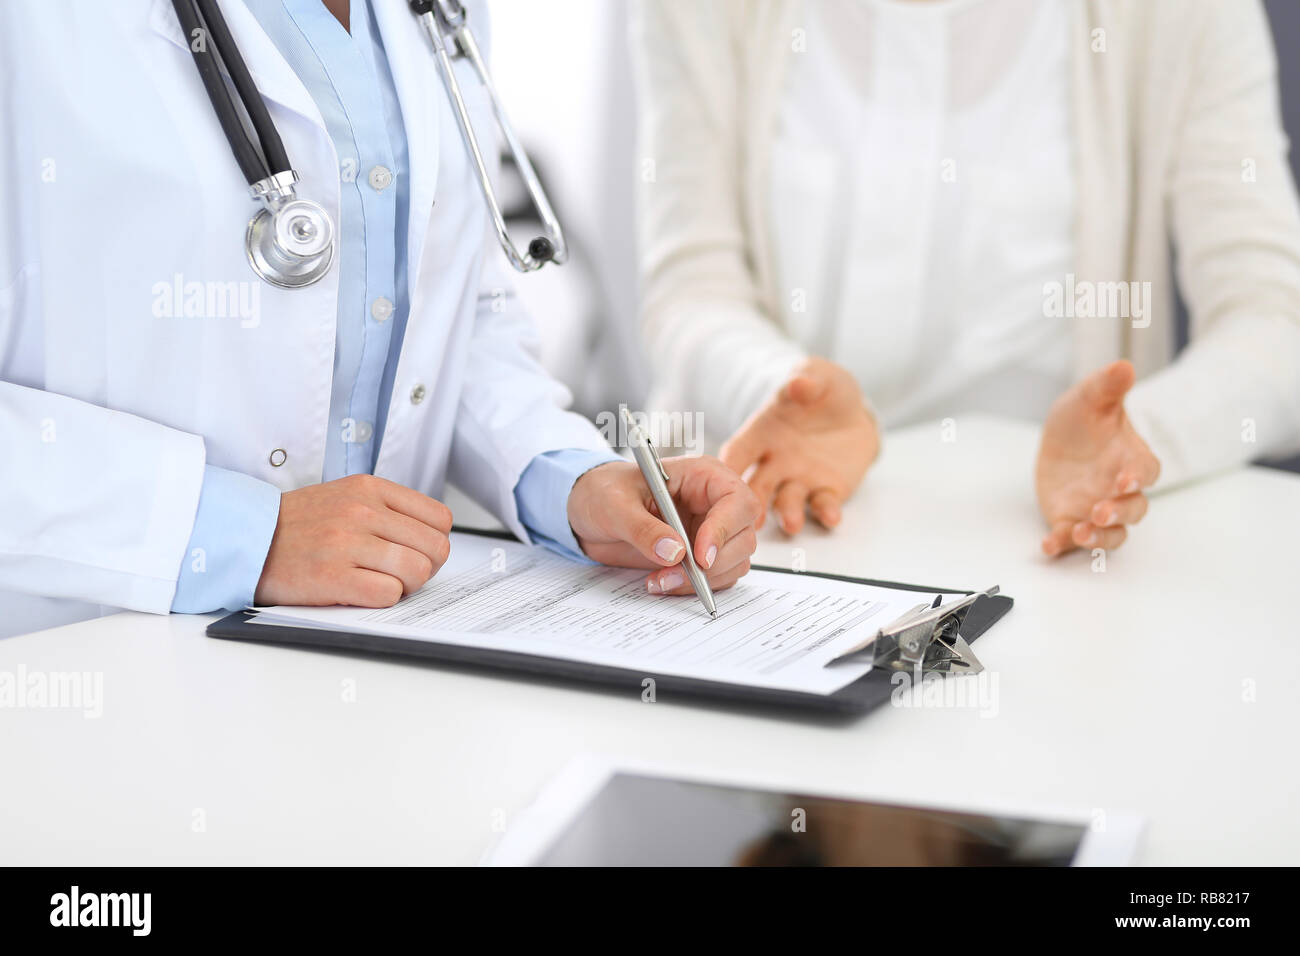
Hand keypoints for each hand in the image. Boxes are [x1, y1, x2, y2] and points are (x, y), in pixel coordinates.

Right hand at [254, 474, 452, 606]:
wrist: (248, 540)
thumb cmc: (300, 525)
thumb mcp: (347, 496)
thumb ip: (388, 510)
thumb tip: (432, 540)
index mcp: (370, 488)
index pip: (440, 519)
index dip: (432, 542)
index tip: (414, 551)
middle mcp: (362, 511)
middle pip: (435, 548)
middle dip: (425, 567)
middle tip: (399, 573)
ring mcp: (347, 543)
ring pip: (417, 571)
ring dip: (406, 586)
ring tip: (380, 582)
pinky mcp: (332, 576)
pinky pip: (389, 594)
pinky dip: (383, 599)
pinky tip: (362, 592)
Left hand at [567, 457, 761, 595]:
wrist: (589, 511)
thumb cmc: (603, 492)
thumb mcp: (614, 505)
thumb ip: (643, 528)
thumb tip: (674, 552)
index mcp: (702, 476)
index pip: (736, 501)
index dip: (724, 530)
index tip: (699, 556)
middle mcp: (713, 503)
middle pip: (743, 536)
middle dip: (713, 564)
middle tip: (674, 575)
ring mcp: (710, 531)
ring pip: (735, 562)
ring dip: (704, 581)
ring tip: (660, 580)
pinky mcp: (701, 556)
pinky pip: (717, 577)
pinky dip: (694, 588)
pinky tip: (663, 583)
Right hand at [720, 357, 878, 533]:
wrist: (855, 412)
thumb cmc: (825, 391)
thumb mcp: (817, 377)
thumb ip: (806, 381)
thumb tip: (798, 384)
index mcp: (762, 434)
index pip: (737, 451)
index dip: (728, 465)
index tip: (720, 479)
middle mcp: (775, 463)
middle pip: (756, 486)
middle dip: (752, 502)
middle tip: (751, 518)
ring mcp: (800, 480)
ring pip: (787, 502)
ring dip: (787, 514)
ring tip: (791, 523)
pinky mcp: (828, 491)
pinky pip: (824, 504)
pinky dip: (826, 512)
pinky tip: (831, 517)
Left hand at [1036, 360, 1159, 556]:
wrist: (1060, 440)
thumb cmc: (1084, 419)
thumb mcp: (1089, 398)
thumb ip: (1107, 386)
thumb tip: (1123, 366)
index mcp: (1130, 457)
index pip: (1146, 471)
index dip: (1140, 478)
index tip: (1126, 481)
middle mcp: (1118, 489)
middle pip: (1134, 509)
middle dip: (1120, 513)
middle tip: (1100, 512)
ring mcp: (1097, 508)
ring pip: (1112, 533)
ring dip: (1099, 537)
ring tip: (1080, 533)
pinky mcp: (1073, 520)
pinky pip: (1073, 539)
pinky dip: (1063, 545)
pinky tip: (1048, 545)